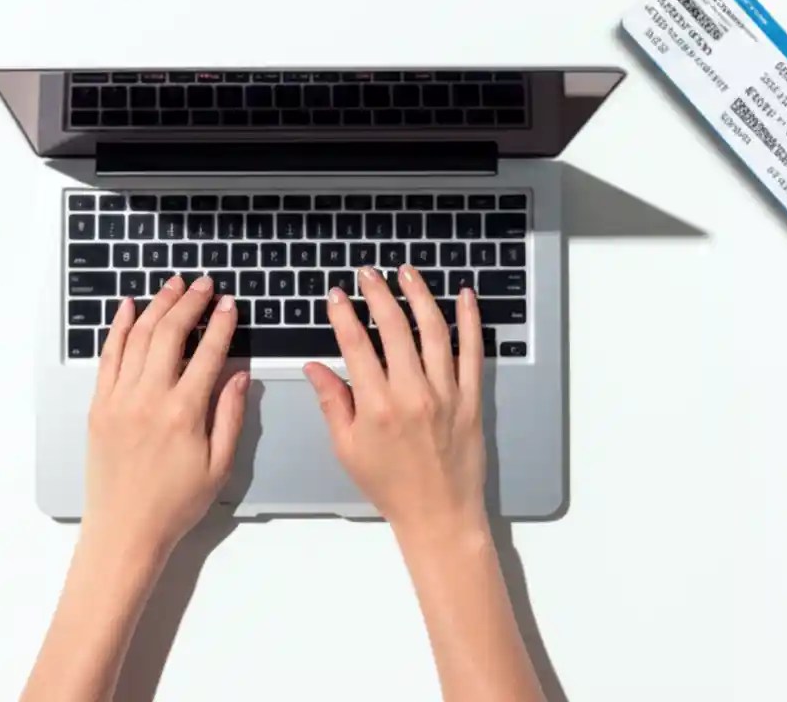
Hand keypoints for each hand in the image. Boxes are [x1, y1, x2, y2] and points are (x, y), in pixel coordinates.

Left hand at [84, 275, 247, 557]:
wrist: (125, 530)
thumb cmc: (175, 505)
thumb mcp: (219, 466)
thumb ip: (230, 415)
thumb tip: (239, 375)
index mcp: (184, 413)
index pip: (208, 354)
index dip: (221, 324)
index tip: (229, 304)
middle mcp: (149, 398)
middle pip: (170, 334)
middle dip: (190, 303)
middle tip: (205, 284)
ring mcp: (119, 399)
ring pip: (138, 337)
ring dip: (157, 306)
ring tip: (174, 286)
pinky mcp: (99, 405)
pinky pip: (108, 355)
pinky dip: (118, 326)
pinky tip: (129, 307)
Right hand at [304, 265, 486, 539]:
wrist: (439, 514)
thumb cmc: (389, 485)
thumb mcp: (347, 448)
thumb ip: (332, 402)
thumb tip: (315, 366)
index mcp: (376, 407)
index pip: (356, 345)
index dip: (343, 314)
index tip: (337, 295)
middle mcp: (412, 394)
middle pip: (394, 328)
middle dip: (378, 293)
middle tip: (368, 274)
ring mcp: (446, 393)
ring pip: (434, 330)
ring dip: (419, 295)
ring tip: (407, 272)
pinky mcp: (472, 398)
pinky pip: (472, 351)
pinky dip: (470, 321)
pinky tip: (464, 297)